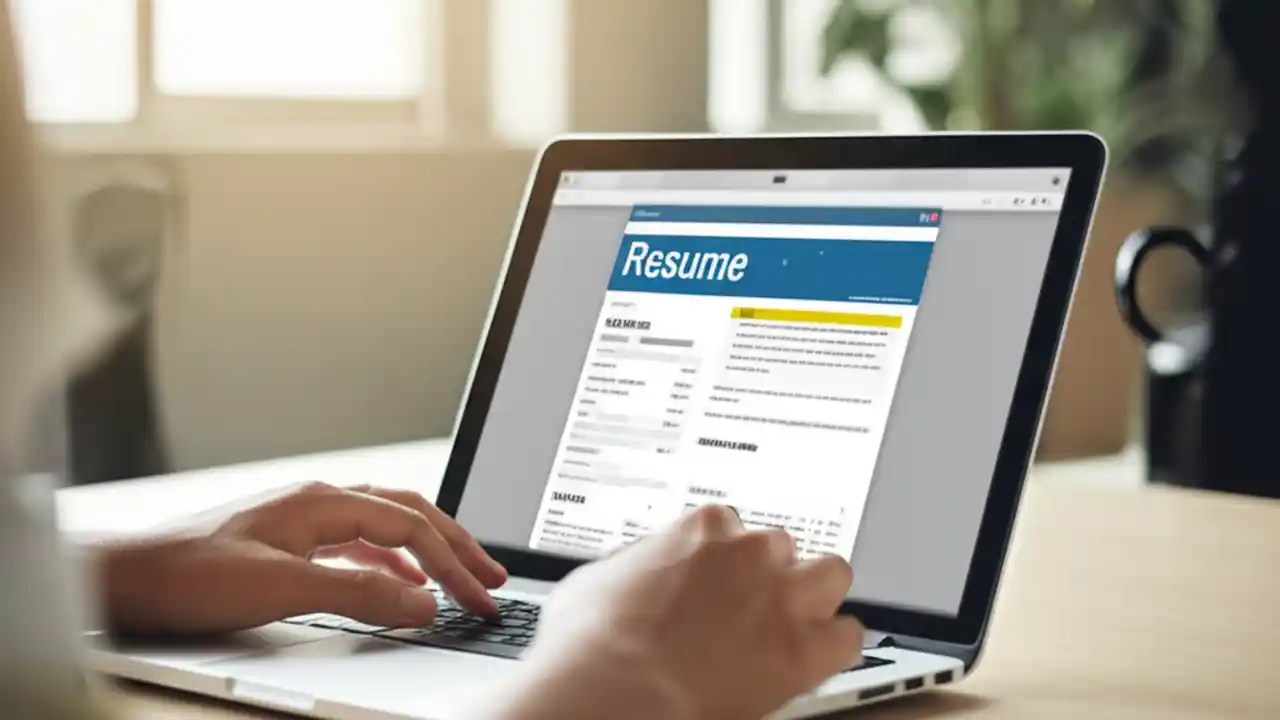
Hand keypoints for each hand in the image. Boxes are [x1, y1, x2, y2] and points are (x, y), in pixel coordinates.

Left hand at [98, 482, 506, 634]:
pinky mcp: (289, 542)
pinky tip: (400, 585)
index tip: (479, 598)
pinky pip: (360, 546)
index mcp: (323, 502)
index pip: (412, 526)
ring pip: (387, 529)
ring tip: (461, 578)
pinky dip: (393, 564)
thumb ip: (358, 593)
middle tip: (493, 578)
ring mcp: (304, 521)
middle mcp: (319, 503)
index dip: (453, 563)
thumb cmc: (189, 574)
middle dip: (457, 546)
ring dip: (429, 553)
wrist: (125, 577)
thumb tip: (423, 602)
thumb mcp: (281, 588)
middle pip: (409, 516)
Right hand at [487, 506, 863, 719]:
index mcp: (702, 528)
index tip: (712, 582)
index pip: (731, 528)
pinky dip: (834, 648)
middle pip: (782, 548)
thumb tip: (635, 571)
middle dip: (768, 574)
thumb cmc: (593, 642)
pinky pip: (848, 636)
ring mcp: (782, 597)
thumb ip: (636, 564)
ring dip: (815, 596)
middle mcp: (749, 552)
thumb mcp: (597, 578)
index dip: (722, 561)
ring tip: (793, 624)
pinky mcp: (803, 648)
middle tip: (748, 606)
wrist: (613, 689)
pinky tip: (814, 660)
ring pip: (831, 575)